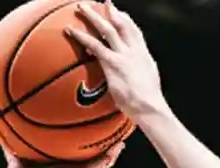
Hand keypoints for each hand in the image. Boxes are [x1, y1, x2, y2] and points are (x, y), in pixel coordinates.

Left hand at [67, 1, 168, 121]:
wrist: (148, 106)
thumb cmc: (147, 100)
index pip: (135, 31)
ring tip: (81, 7)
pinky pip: (95, 46)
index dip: (126, 20)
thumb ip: (139, 71)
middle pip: (121, 24)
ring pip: (107, 29)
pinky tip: (71, 31)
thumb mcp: (147, 79)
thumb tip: (135, 73)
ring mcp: (123, 55)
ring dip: (93, 16)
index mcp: (143, 54)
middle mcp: (134, 50)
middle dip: (111, 11)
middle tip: (103, 2)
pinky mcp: (112, 63)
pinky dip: (82, 37)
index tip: (119, 12)